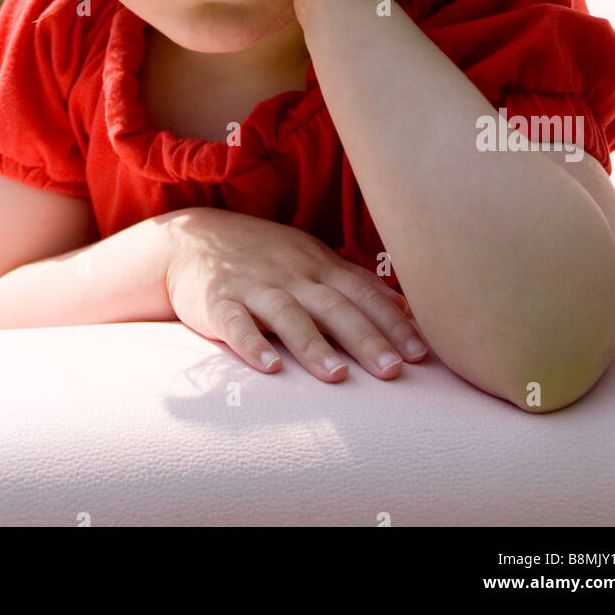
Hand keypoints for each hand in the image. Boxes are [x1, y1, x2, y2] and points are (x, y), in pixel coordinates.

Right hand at [163, 206, 428, 382]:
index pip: (362, 293)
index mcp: (317, 265)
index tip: (421, 354)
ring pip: (289, 315)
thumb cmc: (263, 256)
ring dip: (313, 345)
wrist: (192, 239)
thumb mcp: (310, 259)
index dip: (391, 322)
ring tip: (338, 376)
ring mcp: (254, 286)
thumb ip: (353, 283)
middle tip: (394, 371)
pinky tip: (268, 369)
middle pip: (333, 306)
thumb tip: (405, 309)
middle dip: (365, 338)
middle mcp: (291, 274)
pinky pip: (236, 324)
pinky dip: (252, 345)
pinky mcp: (218, 301)